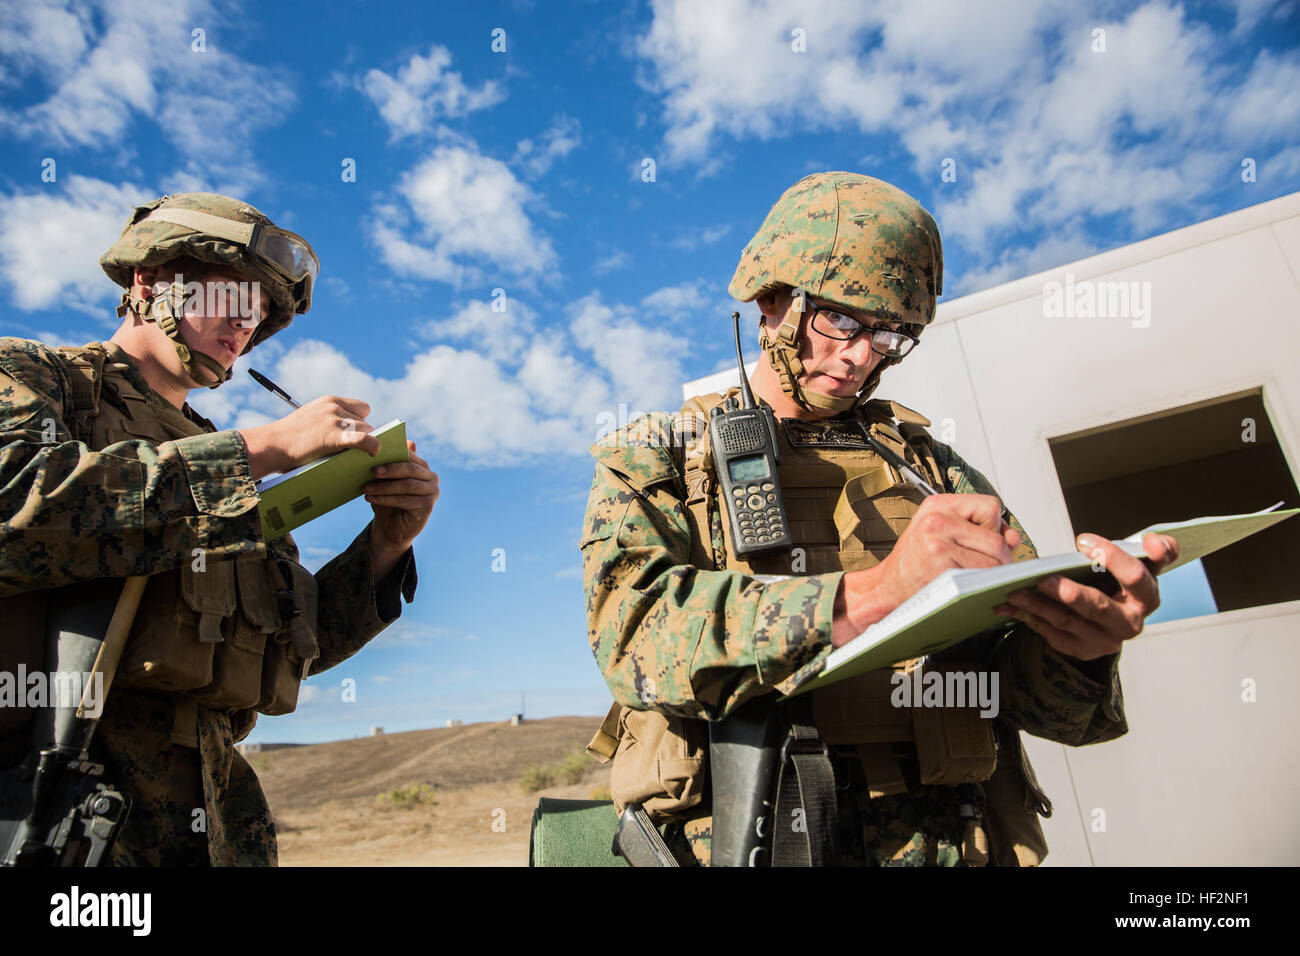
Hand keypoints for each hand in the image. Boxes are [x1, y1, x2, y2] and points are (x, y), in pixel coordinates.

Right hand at [239, 395, 380, 478]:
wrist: (270, 445)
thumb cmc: (289, 438)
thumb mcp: (311, 418)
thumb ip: (330, 419)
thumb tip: (353, 431)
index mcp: (330, 401)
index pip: (362, 408)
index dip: (360, 422)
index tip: (354, 434)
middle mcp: (334, 407)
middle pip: (365, 421)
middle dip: (360, 434)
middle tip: (350, 449)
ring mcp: (335, 420)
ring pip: (366, 431)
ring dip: (362, 443)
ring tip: (352, 454)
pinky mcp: (335, 435)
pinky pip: (364, 440)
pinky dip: (372, 446)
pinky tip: (373, 453)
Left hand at [365, 440, 437, 557]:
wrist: (391, 528)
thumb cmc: (387, 501)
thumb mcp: (385, 482)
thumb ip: (386, 466)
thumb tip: (375, 447)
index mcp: (423, 467)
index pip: (410, 456)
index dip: (393, 454)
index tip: (375, 454)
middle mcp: (432, 477)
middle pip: (411, 469)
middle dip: (391, 470)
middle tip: (373, 471)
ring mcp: (432, 492)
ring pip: (407, 485)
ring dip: (385, 487)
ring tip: (367, 488)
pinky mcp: (428, 506)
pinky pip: (405, 500)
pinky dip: (386, 499)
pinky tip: (371, 499)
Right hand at [832, 494, 1019, 645]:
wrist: (884, 589)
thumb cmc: (914, 563)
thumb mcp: (941, 534)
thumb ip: (978, 530)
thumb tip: (1014, 537)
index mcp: (937, 505)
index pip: (991, 506)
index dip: (994, 526)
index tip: (982, 540)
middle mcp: (936, 519)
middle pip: (996, 537)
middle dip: (1000, 557)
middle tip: (987, 568)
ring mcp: (937, 543)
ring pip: (994, 559)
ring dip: (993, 574)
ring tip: (974, 578)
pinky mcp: (941, 567)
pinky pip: (982, 576)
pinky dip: (982, 585)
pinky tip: (967, 587)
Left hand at [992, 532, 1179, 661]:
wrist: (1112, 623)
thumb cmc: (1121, 585)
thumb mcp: (1140, 567)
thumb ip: (1155, 551)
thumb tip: (1154, 541)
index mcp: (1147, 597)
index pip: (1137, 578)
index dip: (1114, 558)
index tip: (1083, 540)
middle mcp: (1129, 623)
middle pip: (1099, 608)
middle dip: (1070, 594)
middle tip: (1044, 578)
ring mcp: (1103, 640)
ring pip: (1067, 621)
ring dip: (1038, 605)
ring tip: (1015, 590)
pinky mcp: (1080, 650)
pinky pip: (1050, 633)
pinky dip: (1027, 616)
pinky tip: (1010, 605)